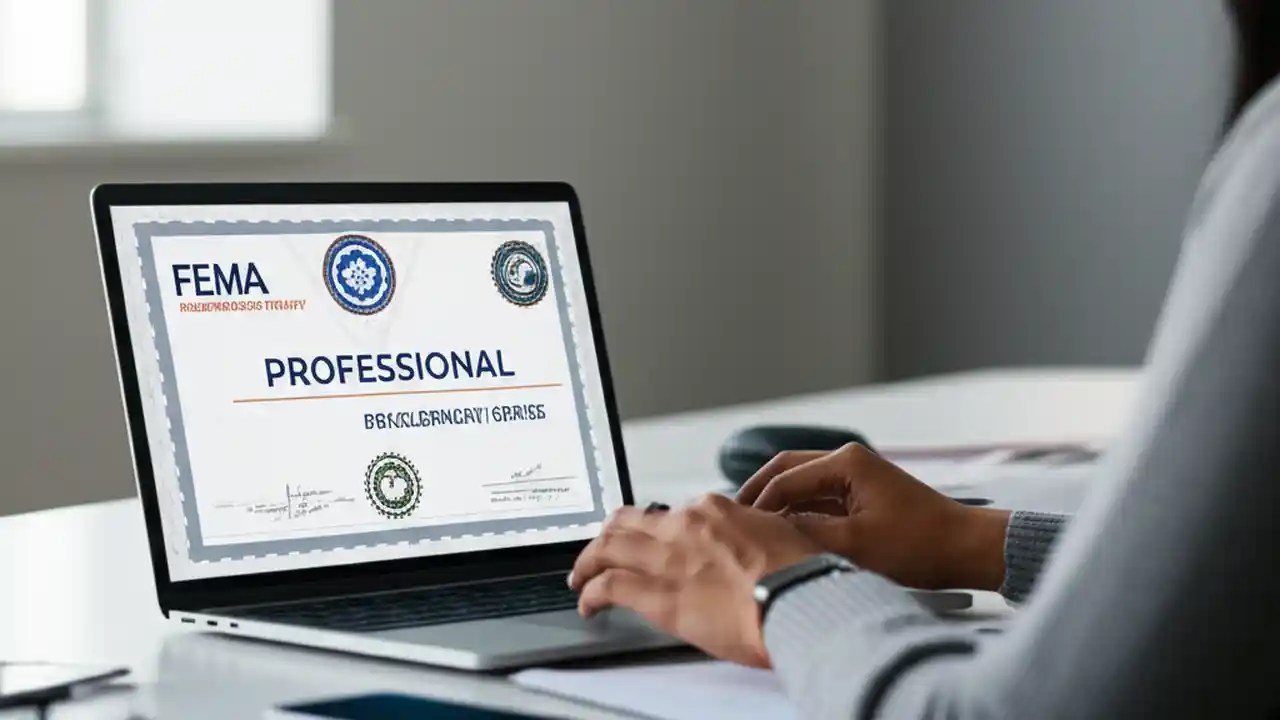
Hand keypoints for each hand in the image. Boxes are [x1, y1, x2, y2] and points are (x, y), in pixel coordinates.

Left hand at [569, 494, 821, 666]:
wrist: (799, 597)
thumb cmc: (802, 573)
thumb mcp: (784, 533)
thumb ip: (757, 534)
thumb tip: (757, 546)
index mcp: (714, 510)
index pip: (670, 515)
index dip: (654, 529)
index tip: (652, 541)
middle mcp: (683, 526)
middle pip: (627, 523)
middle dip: (607, 536)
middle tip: (598, 552)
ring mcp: (666, 559)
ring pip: (608, 549)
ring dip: (587, 562)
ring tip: (579, 577)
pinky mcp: (657, 595)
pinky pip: (609, 587)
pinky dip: (591, 594)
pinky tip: (587, 604)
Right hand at [736, 443, 1009, 590]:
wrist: (966, 550)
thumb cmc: (919, 546)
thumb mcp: (855, 545)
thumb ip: (806, 533)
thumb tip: (766, 532)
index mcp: (846, 462)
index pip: (785, 479)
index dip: (758, 505)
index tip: (738, 531)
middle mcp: (848, 461)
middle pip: (787, 470)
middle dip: (759, 494)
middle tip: (733, 519)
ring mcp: (856, 476)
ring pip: (801, 483)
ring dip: (777, 503)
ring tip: (752, 529)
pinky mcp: (862, 494)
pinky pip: (819, 498)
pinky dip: (797, 512)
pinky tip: (783, 534)